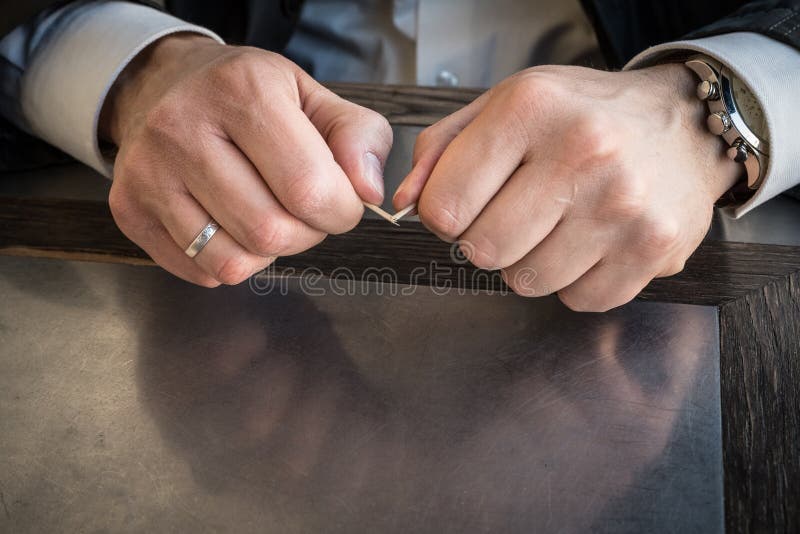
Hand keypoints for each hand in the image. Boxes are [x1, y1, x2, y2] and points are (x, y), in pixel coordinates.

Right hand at [101, 35, 391, 285]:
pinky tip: (230, 222)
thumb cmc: (248, 97)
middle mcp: (183, 128)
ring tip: (268, 215)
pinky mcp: (129, 209)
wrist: (164, 85)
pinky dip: (231, 259)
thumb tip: (369, 194)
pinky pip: (200, 272)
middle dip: (307, 234)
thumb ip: (360, 139)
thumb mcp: (315, 98)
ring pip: (233, 262)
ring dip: (269, 253)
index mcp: (242, 92)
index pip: (309, 188)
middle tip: (305, 210)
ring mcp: (148, 172)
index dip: (342, 211)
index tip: (341, 200)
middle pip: (271, 232)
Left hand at [394, 64, 740, 310]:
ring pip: (527, 281)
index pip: (444, 206)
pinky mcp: (653, 249)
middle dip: (485, 240)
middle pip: (483, 250)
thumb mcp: (507, 104)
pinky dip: (574, 279)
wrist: (684, 126)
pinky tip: (589, 242)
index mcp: (532, 110)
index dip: (442, 215)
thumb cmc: (584, 116)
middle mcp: (583, 154)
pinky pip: (578, 299)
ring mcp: (624, 206)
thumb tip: (404, 203)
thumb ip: (442, 149)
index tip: (461, 206)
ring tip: (556, 223)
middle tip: (513, 213)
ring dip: (529, 262)